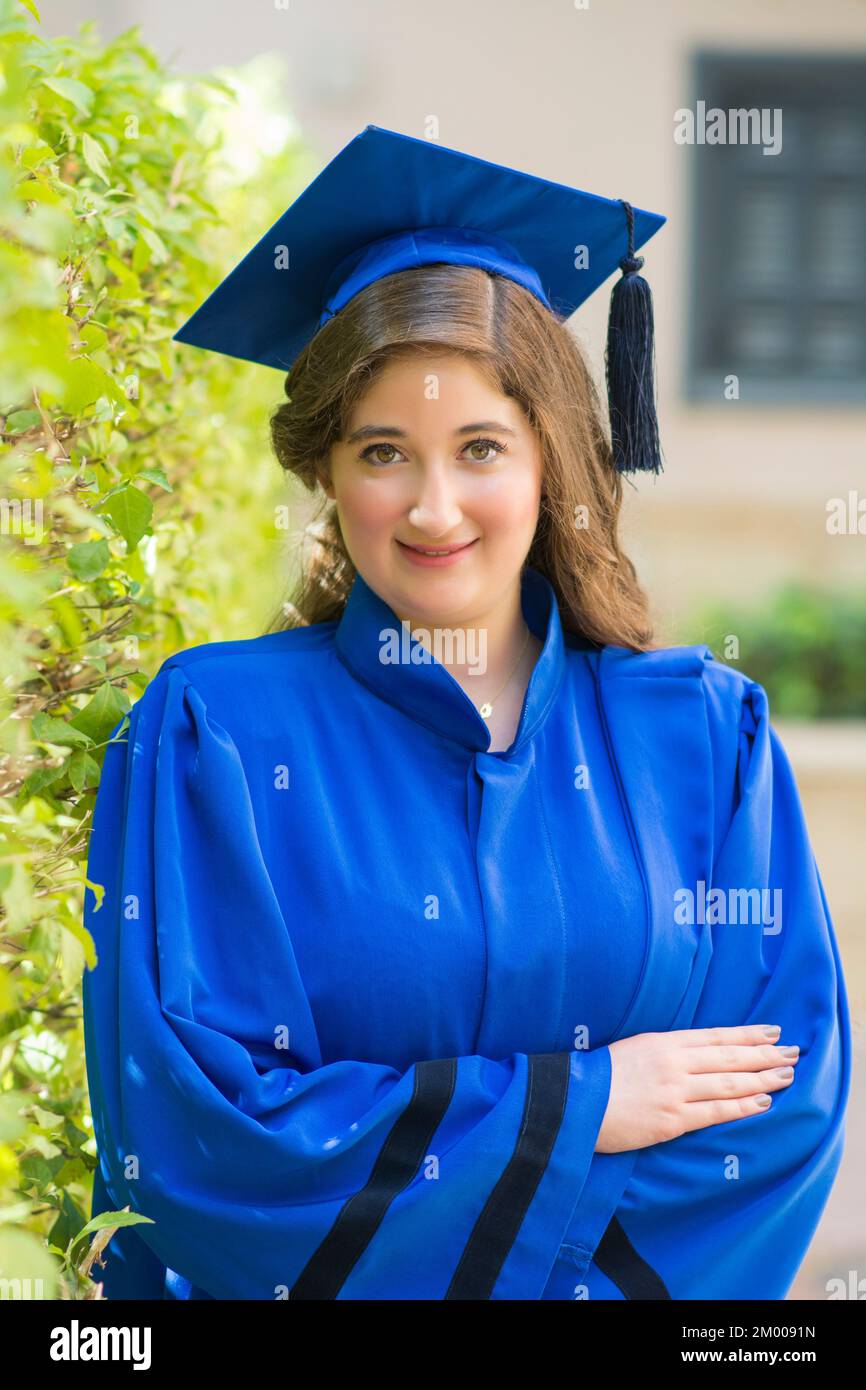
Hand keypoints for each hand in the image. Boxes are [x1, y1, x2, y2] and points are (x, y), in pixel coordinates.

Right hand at [595, 1025, 799, 1153]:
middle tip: (792, 1052)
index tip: (772, 1031)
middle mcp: (674, 1063)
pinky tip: (762, 1102)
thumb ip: (665, 1049)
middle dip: (764, 1054)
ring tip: (786, 1075)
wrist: (574, 1102)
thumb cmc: (599, 1076)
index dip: (747, 1034)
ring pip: (729, 1083)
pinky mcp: (672, 1120)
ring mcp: (675, 1091)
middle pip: (730, 1057)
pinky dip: (742, 1107)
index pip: (716, 1036)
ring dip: (762, 1079)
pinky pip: (715, 1112)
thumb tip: (697, 1053)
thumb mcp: (634, 1048)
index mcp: (663, 1041)